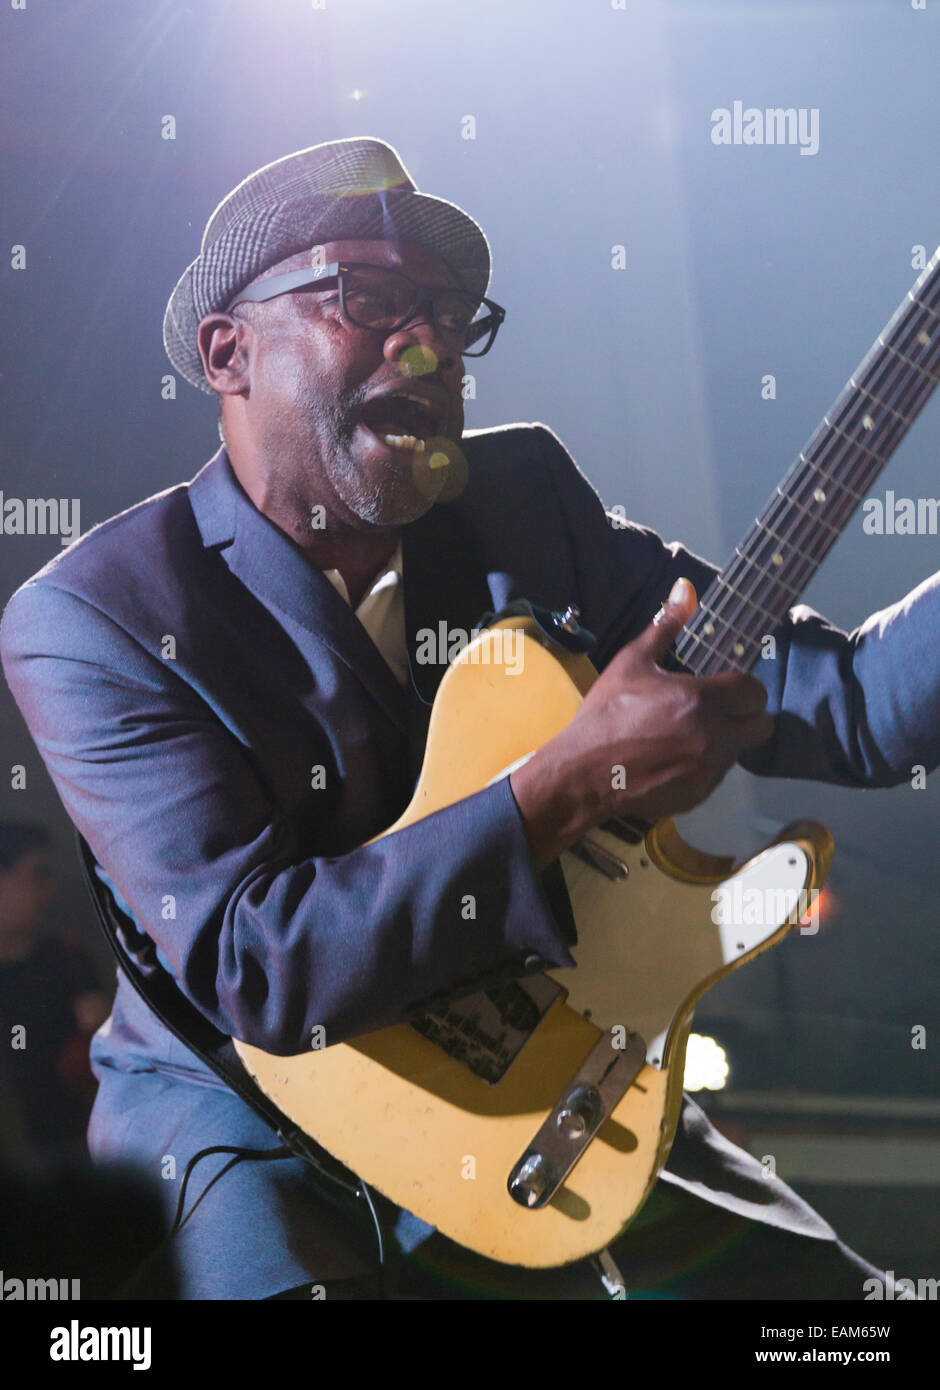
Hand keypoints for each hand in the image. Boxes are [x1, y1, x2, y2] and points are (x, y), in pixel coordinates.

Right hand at [510, 578, 774, 869]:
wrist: (582, 774)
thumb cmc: (607, 713)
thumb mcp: (632, 662)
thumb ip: (666, 626)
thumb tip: (686, 589)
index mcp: (701, 699)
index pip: (755, 692)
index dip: (744, 688)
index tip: (725, 688)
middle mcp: (714, 736)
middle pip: (761, 725)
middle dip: (745, 716)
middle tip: (717, 712)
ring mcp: (709, 769)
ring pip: (740, 751)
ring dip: (724, 741)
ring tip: (688, 735)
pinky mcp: (700, 794)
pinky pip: (718, 775)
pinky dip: (704, 765)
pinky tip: (673, 759)